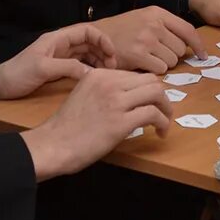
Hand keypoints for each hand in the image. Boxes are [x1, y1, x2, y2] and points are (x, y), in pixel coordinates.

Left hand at [0, 23, 115, 101]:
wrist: (0, 87)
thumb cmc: (18, 74)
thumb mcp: (43, 69)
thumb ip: (68, 68)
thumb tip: (92, 73)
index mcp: (57, 39)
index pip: (86, 31)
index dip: (101, 39)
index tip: (112, 53)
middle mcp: (61, 45)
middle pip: (89, 42)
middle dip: (103, 52)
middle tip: (113, 67)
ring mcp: (59, 57)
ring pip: (86, 54)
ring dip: (98, 61)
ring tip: (107, 73)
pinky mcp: (58, 69)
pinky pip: (79, 65)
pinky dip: (90, 69)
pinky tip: (95, 77)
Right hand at [21, 69, 172, 180]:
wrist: (53, 144)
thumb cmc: (65, 126)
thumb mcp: (84, 95)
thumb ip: (105, 90)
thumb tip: (129, 97)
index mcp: (100, 74)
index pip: (136, 75)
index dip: (147, 89)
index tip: (149, 103)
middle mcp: (109, 83)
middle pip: (151, 80)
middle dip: (161, 96)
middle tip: (162, 112)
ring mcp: (116, 101)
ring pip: (157, 93)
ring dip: (166, 108)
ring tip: (164, 122)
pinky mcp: (121, 121)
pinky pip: (153, 114)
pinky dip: (163, 123)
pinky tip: (160, 132)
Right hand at [94, 6, 206, 73]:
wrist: (93, 37)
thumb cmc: (119, 31)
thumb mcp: (143, 19)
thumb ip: (164, 27)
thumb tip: (190, 44)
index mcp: (157, 13)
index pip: (187, 29)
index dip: (198, 44)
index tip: (203, 55)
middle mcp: (153, 24)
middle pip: (180, 49)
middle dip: (172, 56)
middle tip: (156, 55)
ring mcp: (146, 39)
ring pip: (171, 61)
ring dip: (162, 64)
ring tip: (146, 58)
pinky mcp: (138, 54)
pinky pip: (160, 69)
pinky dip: (153, 70)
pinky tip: (141, 65)